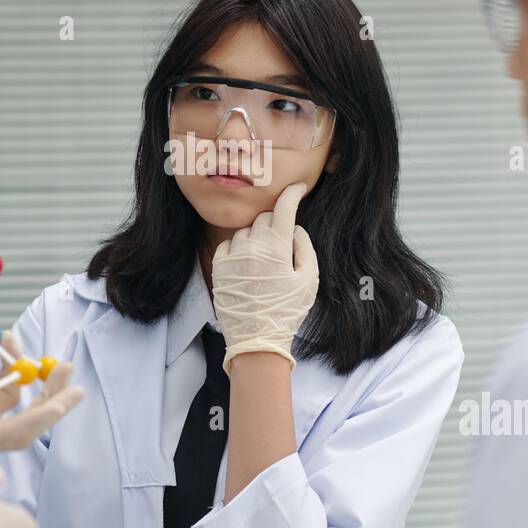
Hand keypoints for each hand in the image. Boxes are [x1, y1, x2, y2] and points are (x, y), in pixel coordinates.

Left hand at [0, 326, 84, 466]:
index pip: (6, 390)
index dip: (14, 361)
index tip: (7, 335)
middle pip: (26, 409)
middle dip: (49, 387)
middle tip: (64, 364)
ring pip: (30, 425)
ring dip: (55, 403)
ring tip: (72, 381)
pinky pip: (17, 434)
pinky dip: (42, 418)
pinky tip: (58, 402)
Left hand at [211, 182, 318, 371]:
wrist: (255, 340)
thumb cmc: (286, 312)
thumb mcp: (309, 281)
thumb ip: (305, 248)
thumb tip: (295, 228)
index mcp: (278, 247)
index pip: (284, 207)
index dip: (293, 193)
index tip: (298, 188)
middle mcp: (253, 245)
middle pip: (266, 217)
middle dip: (277, 224)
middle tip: (283, 245)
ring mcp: (233, 254)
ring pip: (247, 229)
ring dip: (257, 237)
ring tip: (265, 262)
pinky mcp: (219, 265)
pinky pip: (230, 243)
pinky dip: (240, 248)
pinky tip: (248, 266)